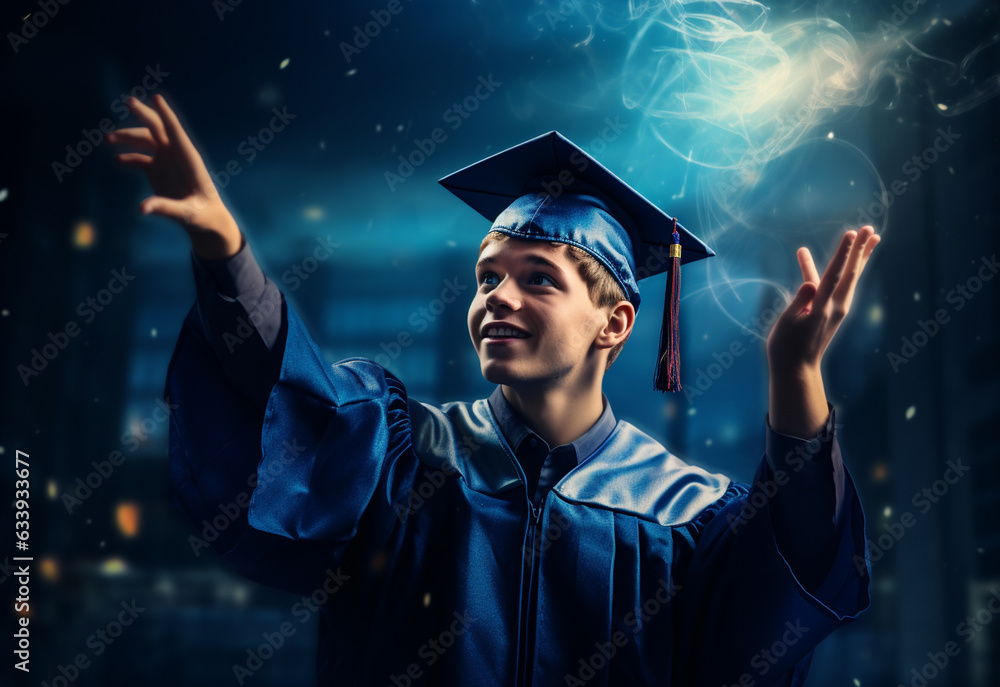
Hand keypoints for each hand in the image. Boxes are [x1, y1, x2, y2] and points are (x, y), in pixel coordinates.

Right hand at [108, 94, 241, 259]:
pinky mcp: (159, 170)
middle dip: (144, 115)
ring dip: (128, 137)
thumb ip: (165, 209)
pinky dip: (129, 157)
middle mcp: (178, 155)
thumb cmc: (204, 217)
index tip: (157, 98)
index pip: (177, 133)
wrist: (206, 221)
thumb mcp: (187, 214)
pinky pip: (141, 158)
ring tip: (107, 139)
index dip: (166, 116)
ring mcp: (168, 160)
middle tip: (128, 101)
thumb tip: (142, 208)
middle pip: (159, 129)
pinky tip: (118, 161)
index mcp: (190, 160)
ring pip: (146, 140)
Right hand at [767, 226, 880, 374]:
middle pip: (850, 273)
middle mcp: (835, 307)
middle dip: (860, 249)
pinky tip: (843, 261)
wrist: (797, 370)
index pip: (834, 275)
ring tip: (872, 238)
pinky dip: (842, 270)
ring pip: (851, 278)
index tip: (851, 234)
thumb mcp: (787, 323)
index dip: (843, 253)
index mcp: (821, 308)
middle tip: (869, 228)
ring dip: (860, 257)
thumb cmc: (786, 346)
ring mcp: (837, 310)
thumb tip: (810, 283)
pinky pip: (840, 285)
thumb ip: (799, 301)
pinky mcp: (833, 312)